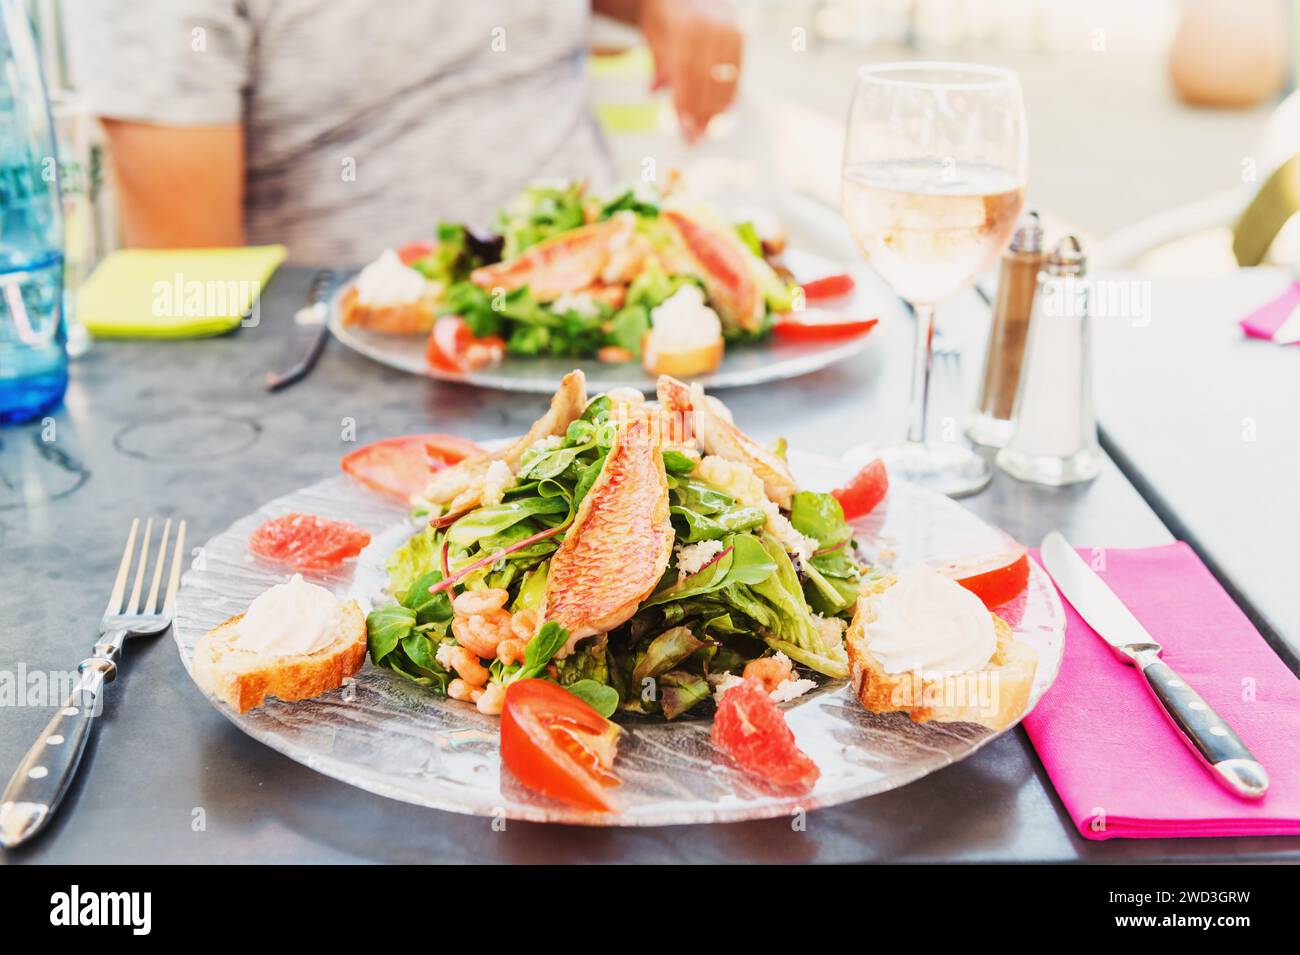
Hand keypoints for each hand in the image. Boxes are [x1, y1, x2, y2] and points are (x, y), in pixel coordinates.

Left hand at [640, 0, 742, 142]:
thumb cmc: (665, 12)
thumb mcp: (653, 32)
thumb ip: (659, 61)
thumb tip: (653, 90)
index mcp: (684, 24)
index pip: (684, 71)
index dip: (684, 102)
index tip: (684, 128)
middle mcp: (709, 24)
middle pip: (706, 77)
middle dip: (700, 111)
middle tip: (695, 137)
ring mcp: (727, 27)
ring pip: (724, 75)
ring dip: (716, 107)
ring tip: (707, 128)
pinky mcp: (739, 33)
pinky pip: (737, 69)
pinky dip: (730, 91)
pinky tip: (723, 110)